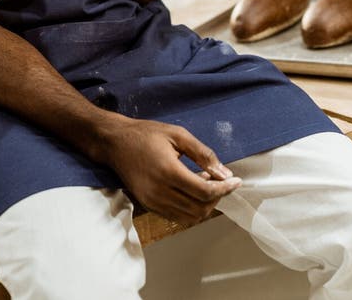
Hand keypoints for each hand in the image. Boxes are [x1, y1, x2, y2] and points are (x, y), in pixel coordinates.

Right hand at [98, 117, 241, 225]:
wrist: (115, 143)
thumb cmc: (146, 134)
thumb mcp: (178, 134)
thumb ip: (203, 153)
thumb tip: (225, 173)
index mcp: (168, 172)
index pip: (204, 191)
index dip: (224, 189)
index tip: (237, 181)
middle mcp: (160, 192)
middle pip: (200, 208)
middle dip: (217, 198)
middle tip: (222, 181)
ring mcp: (153, 202)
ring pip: (190, 217)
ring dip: (205, 205)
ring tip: (208, 185)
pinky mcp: (149, 206)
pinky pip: (177, 217)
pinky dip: (192, 209)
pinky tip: (193, 191)